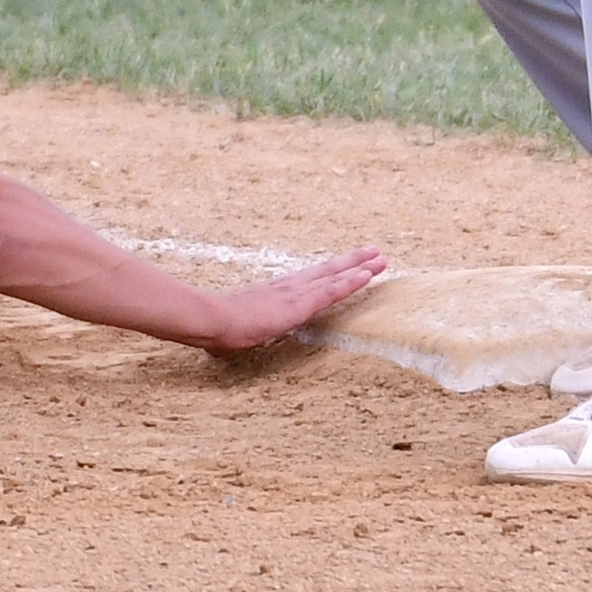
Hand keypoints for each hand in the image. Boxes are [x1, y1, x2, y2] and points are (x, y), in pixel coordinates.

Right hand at [197, 247, 386, 352]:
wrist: (210, 320)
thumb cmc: (215, 325)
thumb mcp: (232, 327)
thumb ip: (236, 329)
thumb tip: (222, 339)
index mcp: (274, 292)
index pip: (308, 280)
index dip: (329, 272)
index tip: (345, 265)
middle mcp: (288, 287)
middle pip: (326, 271)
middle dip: (351, 262)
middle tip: (374, 252)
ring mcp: (295, 294)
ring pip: (334, 277)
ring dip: (360, 268)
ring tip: (381, 259)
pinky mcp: (299, 304)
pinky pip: (331, 291)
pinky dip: (350, 282)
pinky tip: (367, 275)